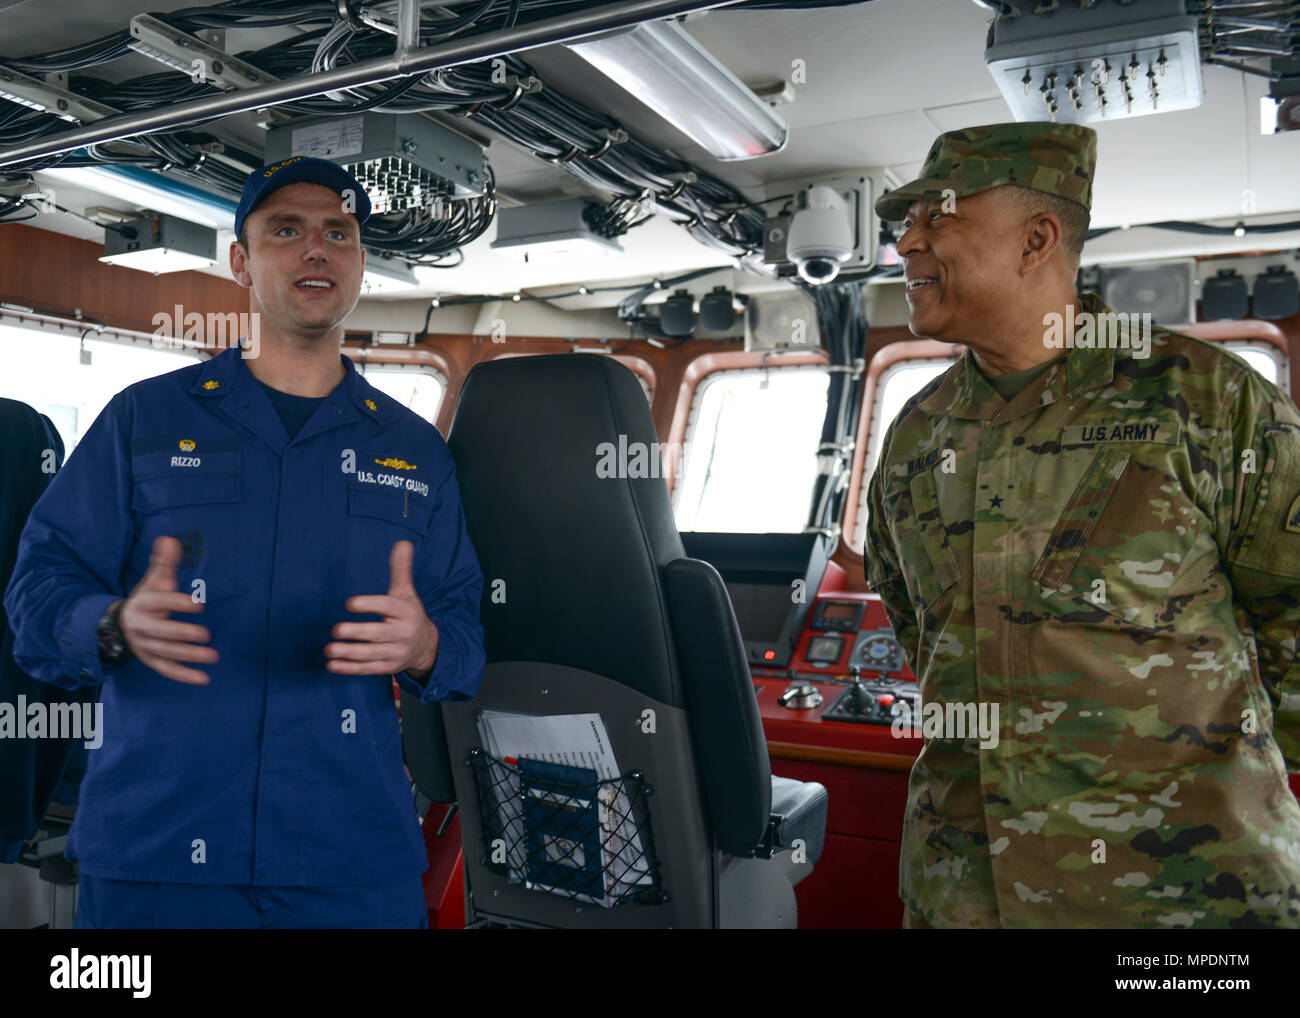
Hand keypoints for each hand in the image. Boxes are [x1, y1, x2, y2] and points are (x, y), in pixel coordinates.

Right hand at [119, 535, 216, 684]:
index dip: (178, 603)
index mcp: (142, 604)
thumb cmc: (148, 599)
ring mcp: (144, 646)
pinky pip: (166, 670)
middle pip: (160, 632)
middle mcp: (141, 626)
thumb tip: (169, 539)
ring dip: (189, 656)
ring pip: (165, 653)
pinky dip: (183, 676)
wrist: (121, 624)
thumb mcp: (154, 580)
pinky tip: (204, 678)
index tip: (199, 604)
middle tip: (206, 634)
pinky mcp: (150, 660)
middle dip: (182, 634)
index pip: (159, 603)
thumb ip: (164, 563)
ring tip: (213, 656)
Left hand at [325, 540, 438, 676]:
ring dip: (349, 653)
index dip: (370, 604)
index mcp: (406, 612)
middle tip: (336, 630)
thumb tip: (402, 543)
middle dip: (357, 633)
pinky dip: (350, 668)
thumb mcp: (406, 592)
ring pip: (371, 654)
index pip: (388, 607)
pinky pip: (368, 669)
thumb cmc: (409, 614)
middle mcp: (403, 633)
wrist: (427, 646)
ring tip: (329, 649)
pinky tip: (332, 665)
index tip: (350, 603)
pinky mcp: (389, 667)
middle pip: (378, 633)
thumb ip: (400, 569)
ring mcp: (396, 652)